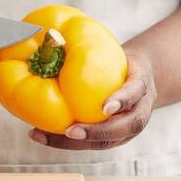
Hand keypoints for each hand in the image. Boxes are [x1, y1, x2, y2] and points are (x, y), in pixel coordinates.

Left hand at [30, 47, 156, 150]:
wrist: (140, 80)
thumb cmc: (122, 64)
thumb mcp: (117, 53)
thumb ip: (96, 50)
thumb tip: (52, 37)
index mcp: (142, 86)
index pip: (136, 92)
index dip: (122, 100)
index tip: (106, 107)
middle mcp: (139, 112)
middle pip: (125, 127)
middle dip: (97, 132)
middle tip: (70, 131)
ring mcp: (127, 129)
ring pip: (106, 142)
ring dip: (73, 143)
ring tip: (42, 136)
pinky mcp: (112, 139)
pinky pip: (90, 143)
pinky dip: (64, 142)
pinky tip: (38, 135)